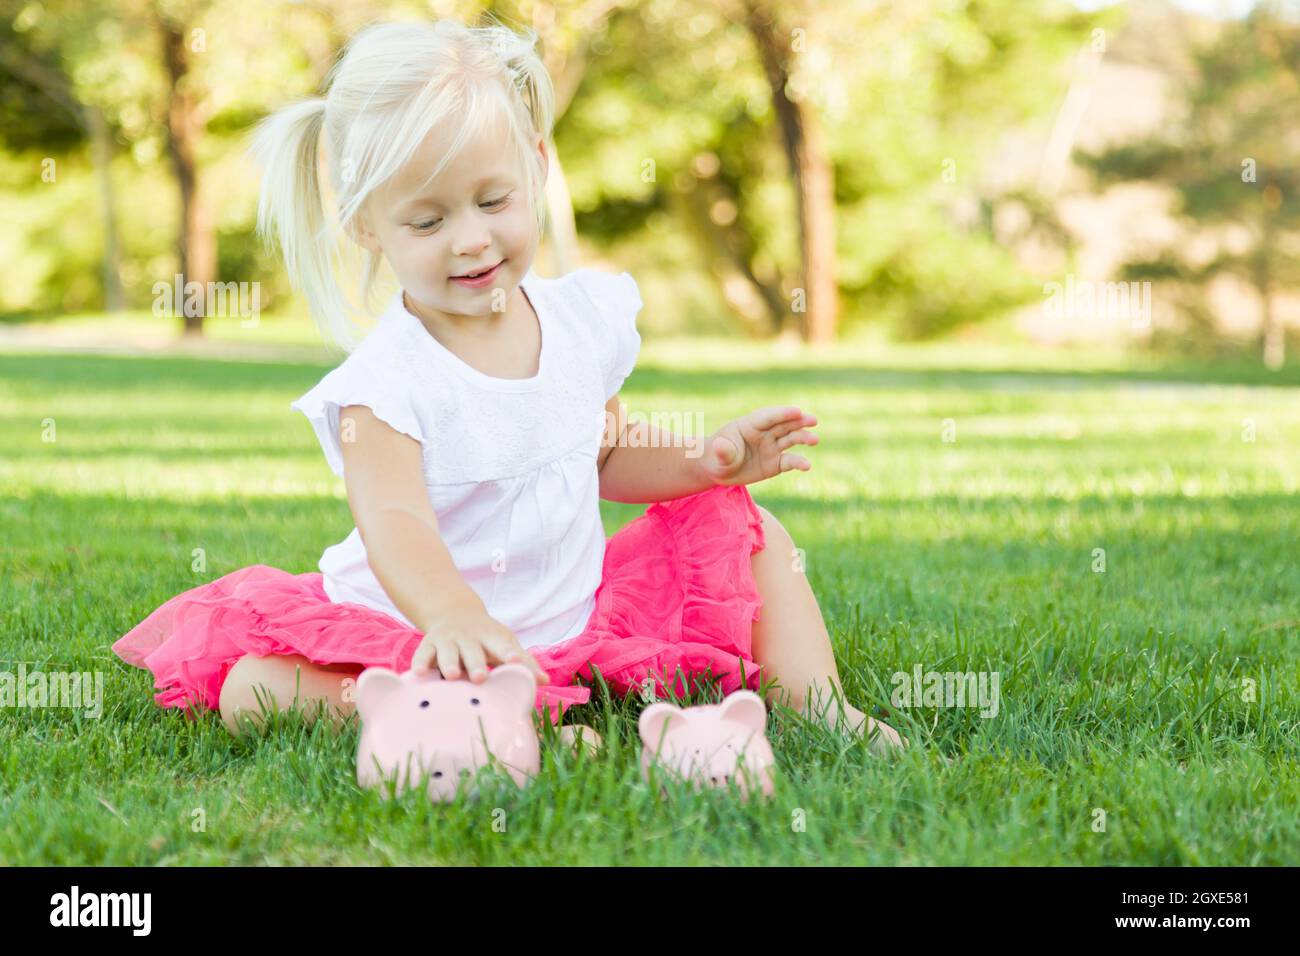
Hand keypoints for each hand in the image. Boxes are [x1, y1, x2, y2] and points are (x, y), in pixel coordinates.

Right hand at [410, 601, 549, 685]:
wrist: (454, 612)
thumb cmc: (486, 638)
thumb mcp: (505, 644)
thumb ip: (524, 662)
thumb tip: (545, 681)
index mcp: (492, 637)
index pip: (502, 646)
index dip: (509, 653)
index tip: (515, 661)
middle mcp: (469, 637)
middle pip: (473, 651)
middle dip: (476, 663)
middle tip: (481, 677)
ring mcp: (448, 640)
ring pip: (448, 652)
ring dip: (450, 663)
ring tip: (453, 676)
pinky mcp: (428, 644)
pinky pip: (423, 654)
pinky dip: (421, 663)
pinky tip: (419, 674)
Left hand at [701, 406, 818, 486]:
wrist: (717, 470)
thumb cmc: (715, 457)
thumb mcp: (717, 454)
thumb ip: (723, 450)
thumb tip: (721, 446)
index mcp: (750, 425)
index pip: (768, 417)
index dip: (783, 413)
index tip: (797, 411)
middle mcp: (764, 433)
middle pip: (784, 424)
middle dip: (799, 421)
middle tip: (813, 420)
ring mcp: (771, 447)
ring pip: (791, 439)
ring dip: (804, 438)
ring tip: (815, 440)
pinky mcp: (776, 463)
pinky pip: (789, 461)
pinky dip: (799, 462)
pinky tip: (807, 466)